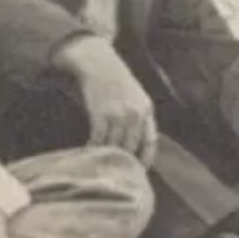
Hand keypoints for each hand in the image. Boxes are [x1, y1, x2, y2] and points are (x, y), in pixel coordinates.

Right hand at [57, 36, 158, 163]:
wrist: (98, 62)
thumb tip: (135, 145)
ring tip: (101, 167)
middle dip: (124, 163)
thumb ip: (139, 118)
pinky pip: (99, 140)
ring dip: (107, 158)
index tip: (139, 171)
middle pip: (131, 148)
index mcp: (146, 110)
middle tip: (117, 175)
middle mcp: (135, 114)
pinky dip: (93, 149)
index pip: (150, 142)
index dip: (145, 159)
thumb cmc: (116, 79)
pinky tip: (88, 154)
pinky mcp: (101, 114)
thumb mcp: (136, 96)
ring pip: (114, 146)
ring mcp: (118, 115)